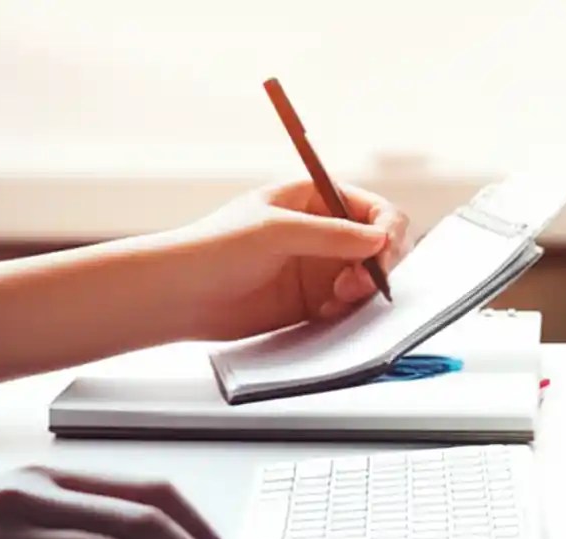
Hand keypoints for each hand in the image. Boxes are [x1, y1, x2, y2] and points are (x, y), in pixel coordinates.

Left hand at [180, 180, 412, 340]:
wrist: (179, 294)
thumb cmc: (214, 248)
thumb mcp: (276, 231)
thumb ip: (331, 235)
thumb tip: (379, 239)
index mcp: (314, 199)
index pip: (371, 209)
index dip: (387, 229)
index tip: (384, 252)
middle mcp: (320, 232)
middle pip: (376, 246)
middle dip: (377, 264)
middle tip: (359, 283)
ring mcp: (316, 268)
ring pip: (365, 278)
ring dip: (361, 290)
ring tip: (335, 300)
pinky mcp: (309, 302)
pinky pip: (346, 306)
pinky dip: (346, 312)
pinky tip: (323, 313)